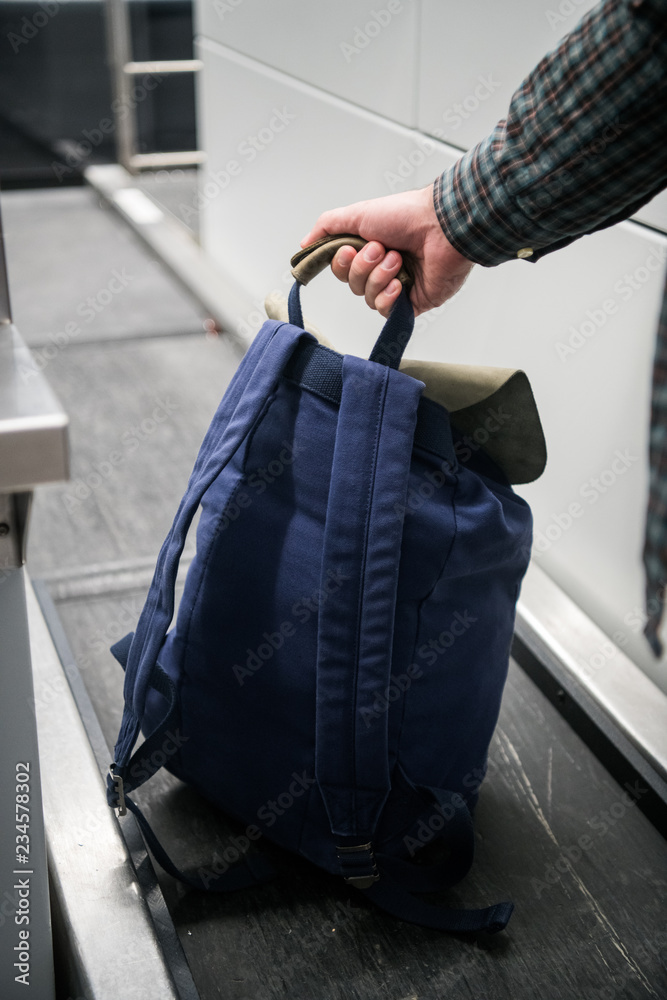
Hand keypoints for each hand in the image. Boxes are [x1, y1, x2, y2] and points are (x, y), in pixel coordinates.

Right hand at [300, 185, 473, 317]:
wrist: (442, 227)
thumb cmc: (406, 215)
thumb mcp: (356, 213)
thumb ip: (327, 226)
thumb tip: (304, 245)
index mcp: (370, 247)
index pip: (341, 269)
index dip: (341, 264)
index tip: (349, 250)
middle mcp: (382, 267)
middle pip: (354, 285)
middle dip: (363, 268)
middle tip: (380, 249)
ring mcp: (398, 286)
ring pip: (368, 298)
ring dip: (379, 277)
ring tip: (397, 260)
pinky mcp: (413, 302)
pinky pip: (386, 311)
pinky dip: (389, 297)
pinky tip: (400, 283)